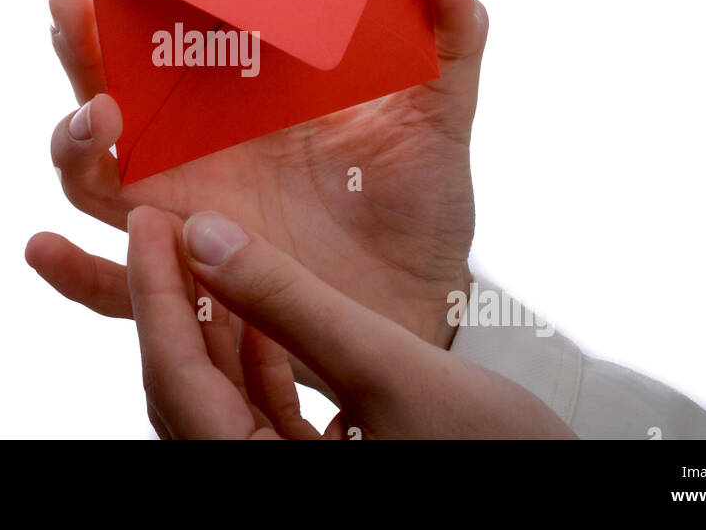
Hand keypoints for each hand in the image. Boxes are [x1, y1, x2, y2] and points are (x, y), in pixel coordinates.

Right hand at [27, 0, 486, 360]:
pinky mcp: (189, 275)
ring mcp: (185, 208)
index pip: (171, 37)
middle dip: (82, 46)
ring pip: (96, 172)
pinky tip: (41, 250)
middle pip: (114, 89)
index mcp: (244, 98)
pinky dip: (74, 271)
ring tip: (94, 116)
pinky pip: (115, 278)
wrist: (424, 297)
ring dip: (75, 140)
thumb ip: (446, 50)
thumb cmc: (421, 204)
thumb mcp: (435, 119)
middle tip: (70, 4)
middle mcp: (199, 147)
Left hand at [127, 206, 574, 438]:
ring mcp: (279, 477)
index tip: (151, 220)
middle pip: (184, 388)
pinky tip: (266, 312)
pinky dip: (256, 358)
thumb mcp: (384, 365)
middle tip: (168, 224)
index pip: (173, 377)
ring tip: (215, 254)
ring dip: (215, 329)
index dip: (155, 294)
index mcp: (256, 474)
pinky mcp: (308, 473)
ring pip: (216, 398)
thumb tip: (204, 236)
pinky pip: (255, 411)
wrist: (553, 485)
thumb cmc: (488, 448)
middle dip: (175, 305)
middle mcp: (251, 480)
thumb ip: (290, 301)